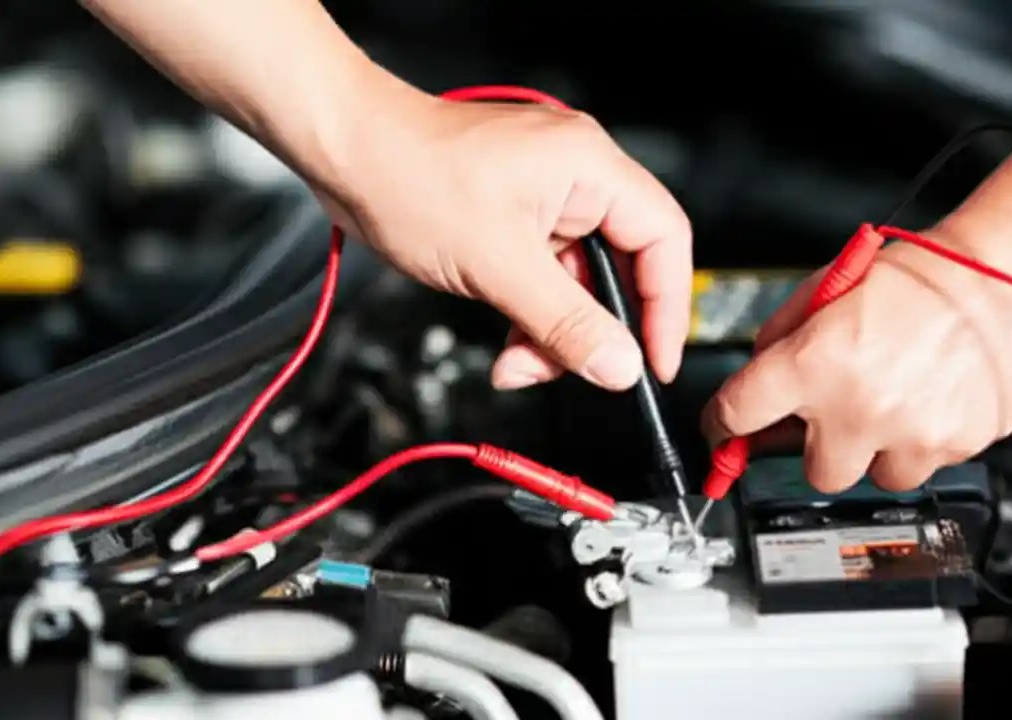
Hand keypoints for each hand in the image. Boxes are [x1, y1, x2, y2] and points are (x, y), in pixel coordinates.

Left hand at [314, 69, 690, 391]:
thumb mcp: (496, 264)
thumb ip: (565, 321)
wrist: (342, 151)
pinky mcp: (517, 219)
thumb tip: (619, 365)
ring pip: (579, 285)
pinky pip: (546, 279)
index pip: (663, 240)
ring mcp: (546, 198)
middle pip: (621, 270)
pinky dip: (530, 316)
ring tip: (515, 361)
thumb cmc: (407, 174)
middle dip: (590, 330)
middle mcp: (577, 178)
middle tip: (567, 367)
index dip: (668, 307)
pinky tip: (505, 341)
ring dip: (552, 333)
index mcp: (589, 167)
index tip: (655, 362)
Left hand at [702, 233, 1011, 491]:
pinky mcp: (955, 448)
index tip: (726, 433)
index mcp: (814, 363)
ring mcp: (909, 436)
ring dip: (876, 447)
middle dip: (823, 444)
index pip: (737, 415)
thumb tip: (756, 377)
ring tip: (898, 398)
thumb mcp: (832, 286)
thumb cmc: (928, 274)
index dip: (725, 426)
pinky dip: (921, 440)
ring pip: (873, 476)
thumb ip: (784, 337)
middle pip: (814, 471)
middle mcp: (857, 409)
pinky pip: (923, 463)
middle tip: (840, 410)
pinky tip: (932, 397)